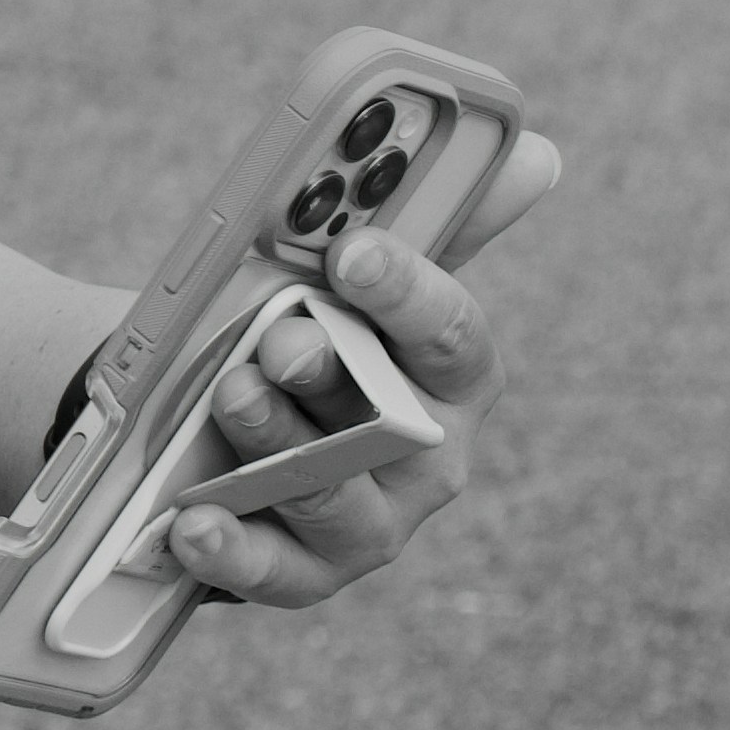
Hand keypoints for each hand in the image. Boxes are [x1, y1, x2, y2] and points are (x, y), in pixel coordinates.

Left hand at [157, 226, 503, 611]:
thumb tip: (539, 155)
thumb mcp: (353, 278)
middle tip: (277, 336)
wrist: (219, 426)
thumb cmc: (306, 335)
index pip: (453, 335)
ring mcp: (372, 522)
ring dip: (274, 440)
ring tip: (229, 395)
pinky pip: (273, 572)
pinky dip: (229, 549)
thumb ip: (430, 218)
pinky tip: (190, 522)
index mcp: (452, 374)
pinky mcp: (308, 574)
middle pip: (390, 419)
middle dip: (329, 371)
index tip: (353, 253)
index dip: (408, 294)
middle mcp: (427, 454)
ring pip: (332, 494)